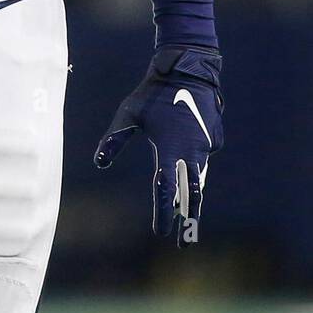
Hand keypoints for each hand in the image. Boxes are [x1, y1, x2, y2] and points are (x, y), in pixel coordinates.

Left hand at [94, 46, 222, 245]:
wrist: (187, 69)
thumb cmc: (153, 93)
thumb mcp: (128, 114)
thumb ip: (114, 139)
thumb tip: (98, 163)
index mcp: (168, 148)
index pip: (164, 189)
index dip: (163, 213)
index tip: (161, 232)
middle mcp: (190, 152)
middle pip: (190, 194)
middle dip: (188, 221)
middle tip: (184, 243)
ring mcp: (205, 146)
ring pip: (200, 179)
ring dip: (194, 200)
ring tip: (190, 220)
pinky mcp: (214, 139)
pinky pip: (203, 157)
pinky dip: (195, 164)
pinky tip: (188, 156)